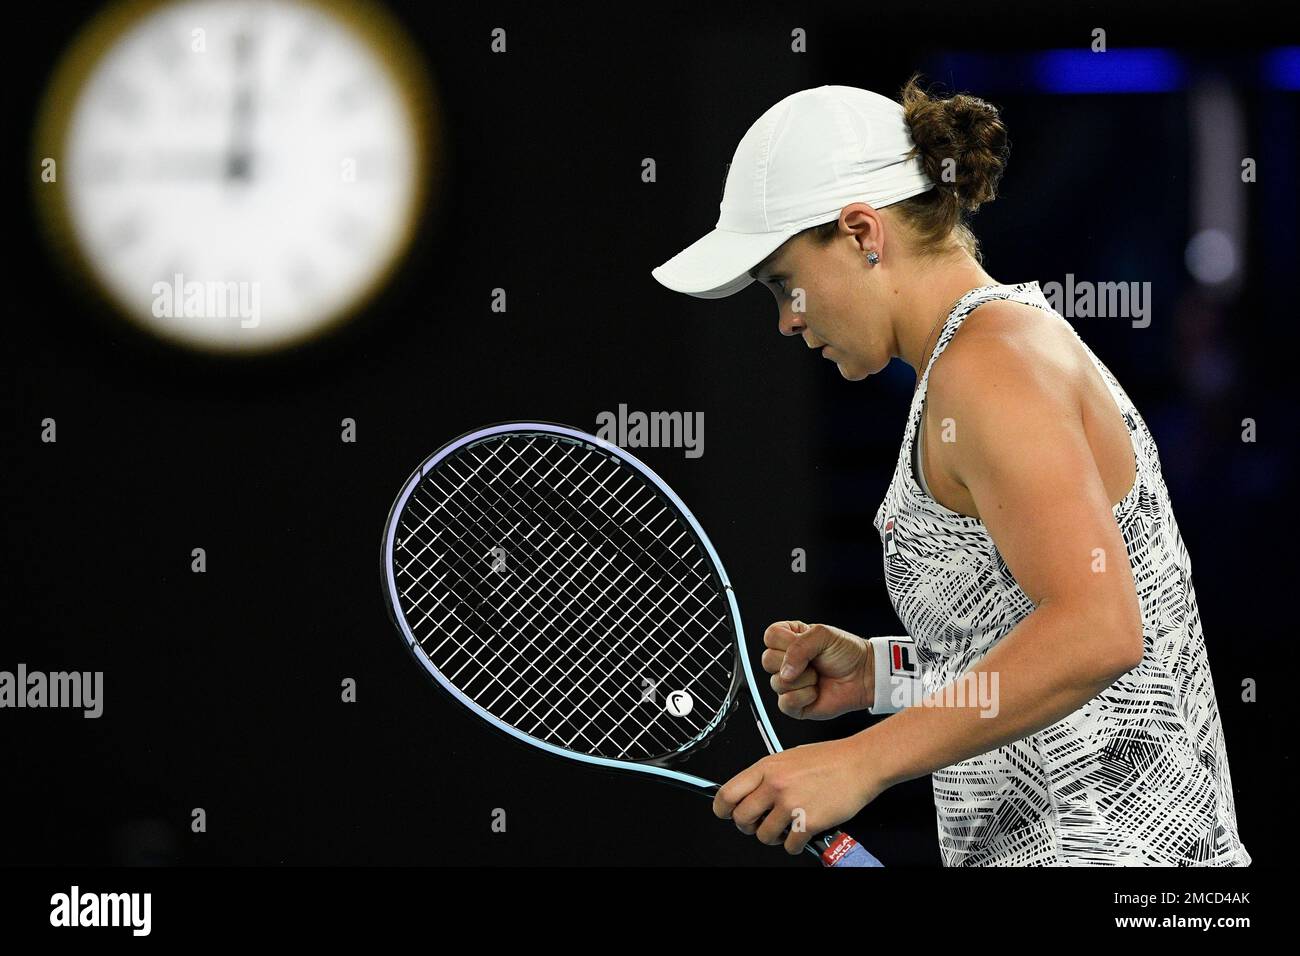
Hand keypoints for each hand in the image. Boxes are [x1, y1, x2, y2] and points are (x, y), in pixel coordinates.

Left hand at [712, 735, 884, 854]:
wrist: (860, 763)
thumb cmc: (830, 759)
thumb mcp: (789, 757)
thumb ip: (768, 775)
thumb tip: (751, 792)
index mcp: (767, 768)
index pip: (727, 793)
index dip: (722, 808)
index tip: (726, 813)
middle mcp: (775, 785)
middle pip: (741, 818)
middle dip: (748, 826)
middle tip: (759, 824)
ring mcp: (791, 804)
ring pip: (764, 836)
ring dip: (773, 837)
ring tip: (785, 828)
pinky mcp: (808, 822)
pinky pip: (790, 846)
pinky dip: (795, 844)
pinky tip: (802, 834)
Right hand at [762, 621, 872, 719]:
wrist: (864, 675)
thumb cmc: (847, 652)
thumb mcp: (823, 635)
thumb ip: (799, 647)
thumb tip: (785, 672)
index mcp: (788, 639)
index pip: (770, 636)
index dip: (785, 641)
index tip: (805, 642)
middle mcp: (785, 661)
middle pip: (767, 660)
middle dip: (796, 662)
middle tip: (814, 661)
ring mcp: (788, 683)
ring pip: (777, 683)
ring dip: (804, 680)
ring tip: (818, 676)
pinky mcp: (794, 704)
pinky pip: (785, 703)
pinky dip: (803, 697)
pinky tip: (816, 692)